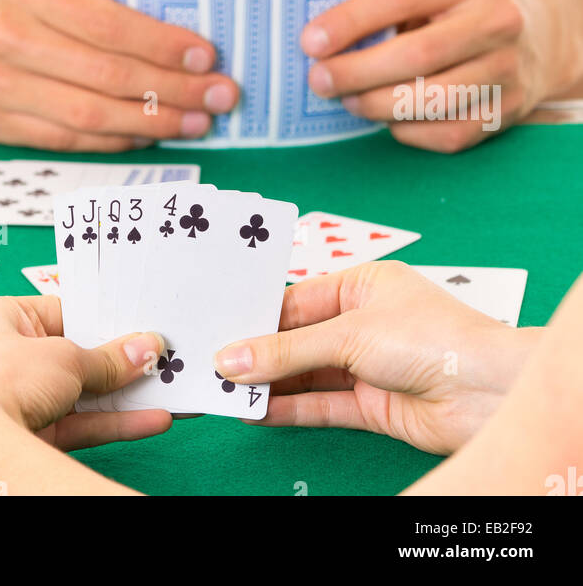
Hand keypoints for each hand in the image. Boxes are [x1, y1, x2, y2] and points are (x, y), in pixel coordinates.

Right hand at [0, 0, 238, 149]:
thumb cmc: (26, 7)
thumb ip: (108, 10)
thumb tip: (187, 49)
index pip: (109, 25)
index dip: (163, 45)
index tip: (208, 57)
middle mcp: (4, 37)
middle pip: (105, 75)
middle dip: (173, 89)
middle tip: (220, 96)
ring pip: (89, 115)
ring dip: (153, 122)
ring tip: (196, 121)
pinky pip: (67, 140)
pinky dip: (116, 140)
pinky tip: (150, 134)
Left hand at [0, 295, 169, 487]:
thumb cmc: (2, 380)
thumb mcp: (66, 358)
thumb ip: (108, 359)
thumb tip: (145, 349)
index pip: (58, 312)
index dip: (96, 319)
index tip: (133, 324)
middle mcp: (2, 357)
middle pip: (70, 355)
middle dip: (113, 361)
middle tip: (155, 357)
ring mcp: (14, 399)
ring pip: (78, 392)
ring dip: (120, 393)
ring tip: (164, 388)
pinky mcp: (28, 435)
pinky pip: (78, 423)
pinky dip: (112, 422)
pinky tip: (150, 420)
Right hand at [215, 261, 539, 454]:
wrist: (488, 393)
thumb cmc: (435, 338)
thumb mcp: (350, 334)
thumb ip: (288, 352)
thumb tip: (232, 359)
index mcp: (363, 285)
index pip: (296, 299)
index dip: (256, 315)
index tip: (216, 326)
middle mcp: (363, 323)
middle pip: (297, 338)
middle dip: (256, 351)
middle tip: (207, 359)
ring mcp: (366, 365)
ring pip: (304, 374)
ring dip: (267, 383)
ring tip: (220, 390)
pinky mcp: (372, 404)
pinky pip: (319, 405)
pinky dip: (288, 409)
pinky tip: (255, 410)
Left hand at [299, 0, 547, 151]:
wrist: (541, 29)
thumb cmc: (463, 5)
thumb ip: (389, 5)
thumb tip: (323, 41)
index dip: (350, 21)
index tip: (310, 42)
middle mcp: (500, 19)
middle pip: (416, 54)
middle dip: (356, 72)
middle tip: (318, 81)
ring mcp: (510, 67)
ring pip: (432, 100)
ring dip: (376, 106)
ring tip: (348, 101)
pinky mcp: (511, 109)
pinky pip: (449, 133)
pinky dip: (409, 131)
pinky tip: (387, 120)